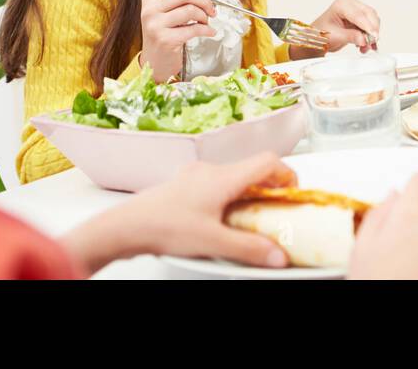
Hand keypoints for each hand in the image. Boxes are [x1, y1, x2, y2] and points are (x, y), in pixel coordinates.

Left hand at [64, 152, 296, 272]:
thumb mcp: (213, 241)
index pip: (267, 161)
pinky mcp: (182, 186)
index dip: (287, 174)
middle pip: (251, 169)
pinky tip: (220, 219)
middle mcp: (210, 170)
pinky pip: (215, 185)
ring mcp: (194, 176)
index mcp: (223, 177)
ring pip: (232, 177)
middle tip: (275, 209)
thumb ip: (249, 248)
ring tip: (249, 218)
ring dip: (247, 193)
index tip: (293, 193)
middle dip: (268, 187)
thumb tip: (278, 256)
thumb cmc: (164, 227)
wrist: (124, 226)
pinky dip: (228, 197)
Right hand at [139, 0, 215, 77]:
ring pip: (190, 10)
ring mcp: (155, 25)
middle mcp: (149, 10)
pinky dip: (206, 30)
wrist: (155, 62)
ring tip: (207, 22)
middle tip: (213, 9)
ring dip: (205, 16)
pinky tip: (210, 32)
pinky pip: (193, 29)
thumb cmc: (164, 34)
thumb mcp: (165, 10)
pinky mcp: (165, 40)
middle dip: (205, 0)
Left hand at [306, 0, 380, 53]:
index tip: (374, 37)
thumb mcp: (335, 36)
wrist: (318, 38)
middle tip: (371, 43)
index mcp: (341, 4)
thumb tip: (364, 39)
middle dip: (372, 30)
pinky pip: (371, 25)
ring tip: (365, 47)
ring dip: (372, 34)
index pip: (359, 15)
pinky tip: (366, 45)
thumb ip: (351, 36)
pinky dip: (371, 35)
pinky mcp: (361, 17)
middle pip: (369, 14)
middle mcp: (350, 4)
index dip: (368, 26)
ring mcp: (356, 9)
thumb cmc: (321, 33)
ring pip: (373, 19)